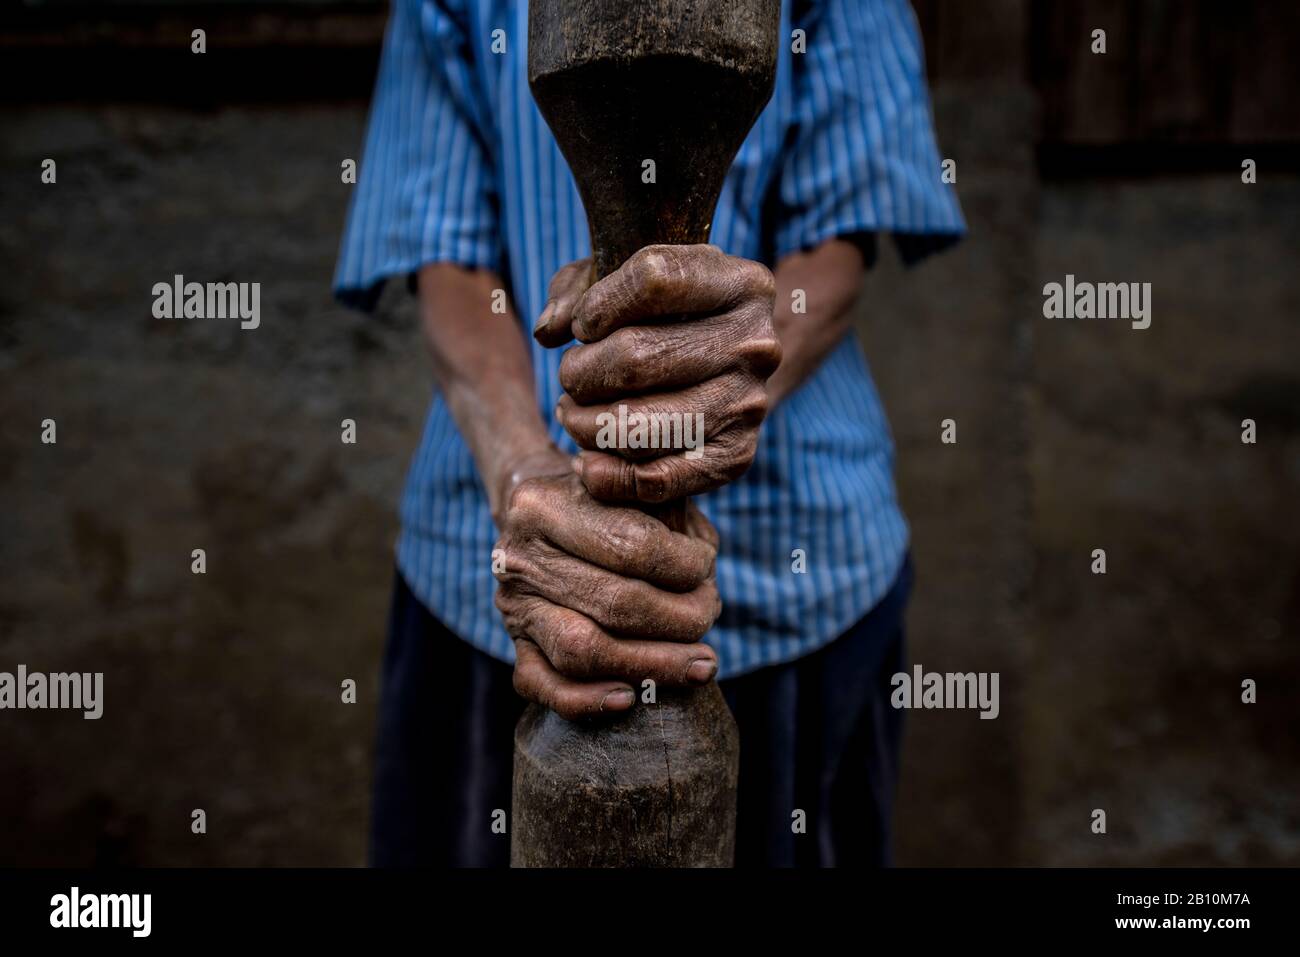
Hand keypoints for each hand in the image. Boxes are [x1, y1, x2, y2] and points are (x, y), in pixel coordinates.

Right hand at [492, 448, 721, 720]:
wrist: (546, 515)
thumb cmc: (608, 502)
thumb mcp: (635, 486)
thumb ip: (667, 512)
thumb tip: (701, 570)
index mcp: (543, 503)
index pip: (632, 546)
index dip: (685, 566)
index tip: (708, 567)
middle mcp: (518, 556)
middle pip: (613, 604)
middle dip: (679, 620)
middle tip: (711, 614)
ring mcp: (514, 605)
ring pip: (582, 650)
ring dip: (653, 664)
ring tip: (701, 666)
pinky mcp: (516, 646)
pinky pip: (542, 686)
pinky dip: (586, 701)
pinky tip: (629, 700)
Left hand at [534, 244, 780, 503]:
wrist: (724, 365)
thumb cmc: (662, 314)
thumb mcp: (626, 278)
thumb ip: (577, 289)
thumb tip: (551, 332)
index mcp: (741, 283)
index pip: (653, 279)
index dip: (598, 305)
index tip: (585, 324)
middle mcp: (756, 343)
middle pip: (635, 358)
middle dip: (580, 372)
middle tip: (571, 376)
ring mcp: (750, 404)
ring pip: (637, 426)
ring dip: (584, 425)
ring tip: (573, 414)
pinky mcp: (735, 457)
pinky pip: (655, 479)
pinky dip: (607, 476)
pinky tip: (588, 459)